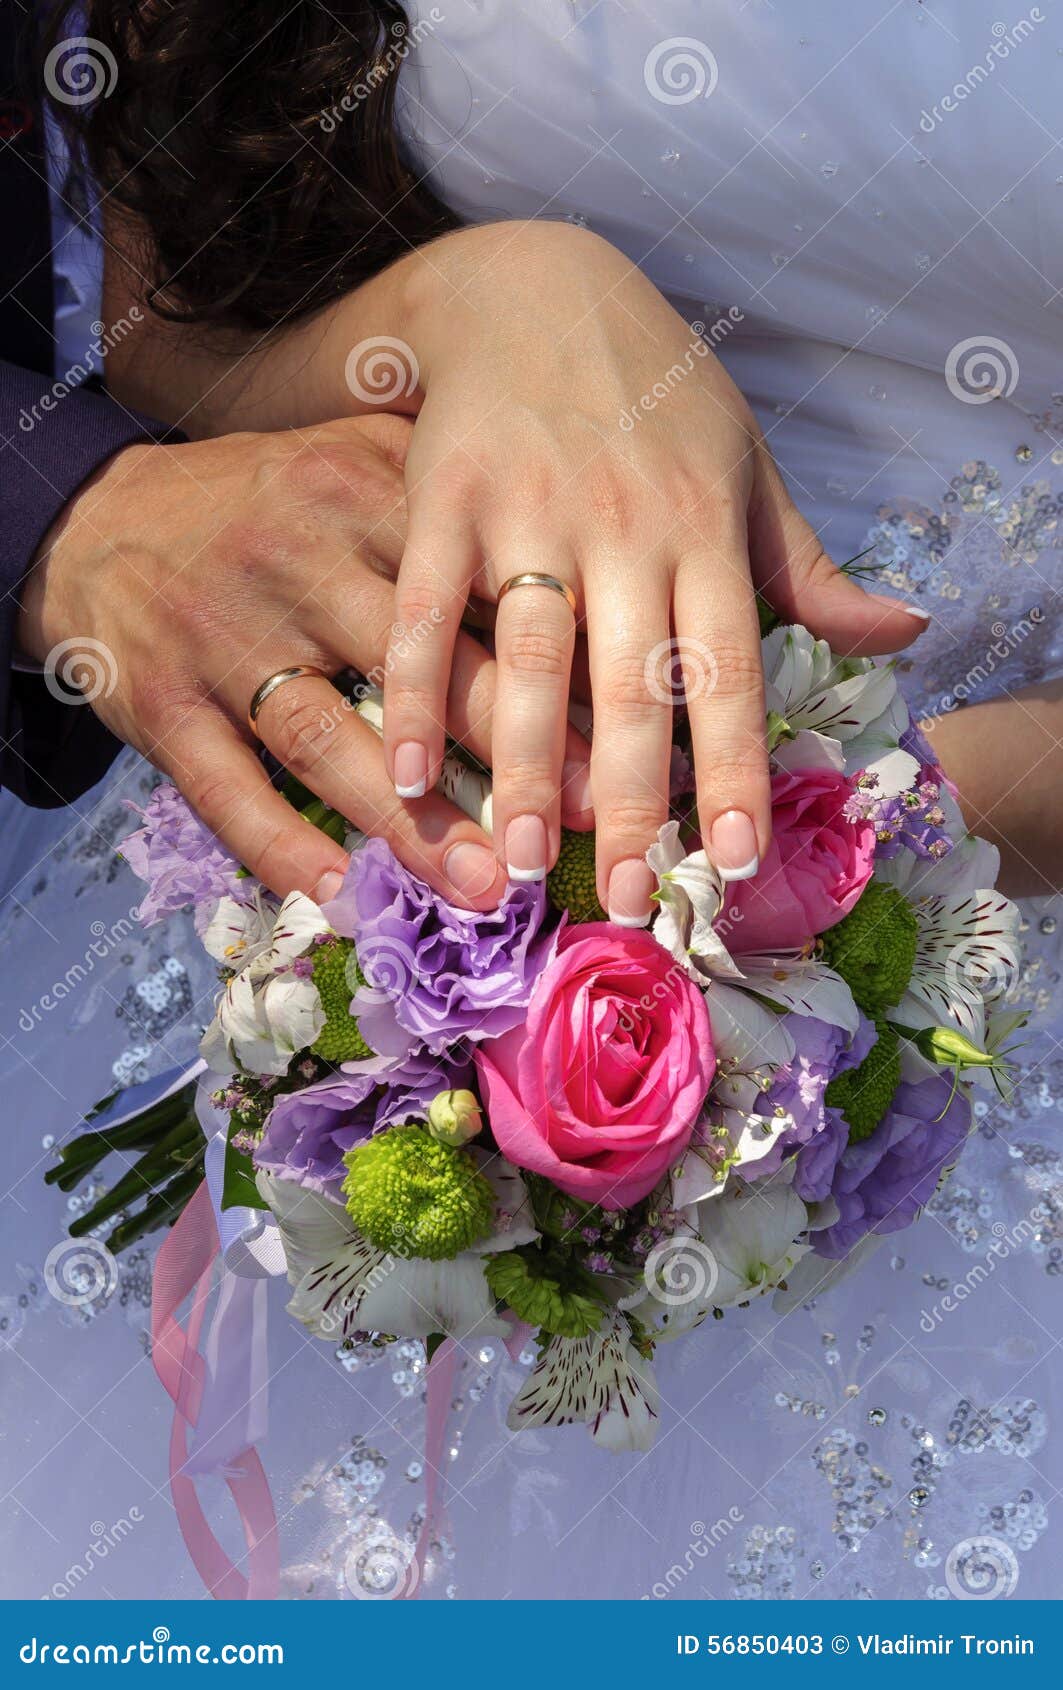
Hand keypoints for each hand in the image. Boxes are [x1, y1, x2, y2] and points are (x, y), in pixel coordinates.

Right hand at [17, 413, 591, 907]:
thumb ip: (454, 497)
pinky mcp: (160, 701)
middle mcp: (295, 561)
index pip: (476, 590)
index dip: (556, 669)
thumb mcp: (354, 457)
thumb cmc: (260, 502)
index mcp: (362, 496)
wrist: (97, 519)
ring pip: (326, 736)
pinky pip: (222, 786)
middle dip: (509, 753)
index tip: (626, 738)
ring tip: (483, 886)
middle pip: (416, 667)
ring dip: (407, 821)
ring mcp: (223, 636)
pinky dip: (276, 843)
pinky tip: (336, 891)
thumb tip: (587, 570)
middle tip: (578, 825)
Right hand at [369, 223, 928, 920]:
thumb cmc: (654, 391)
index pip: (727, 667)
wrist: (532, 282)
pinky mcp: (443, 495)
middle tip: (622, 899)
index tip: (732, 858)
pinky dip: (414, 689)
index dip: (734, 765)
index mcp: (703, 527)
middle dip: (628, 799)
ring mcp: (528, 508)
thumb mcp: (745, 465)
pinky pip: (425, 607)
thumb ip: (809, 566)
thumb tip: (905, 631)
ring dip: (521, 768)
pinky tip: (409, 772)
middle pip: (629, 682)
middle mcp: (623, 523)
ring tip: (515, 865)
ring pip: (527, 657)